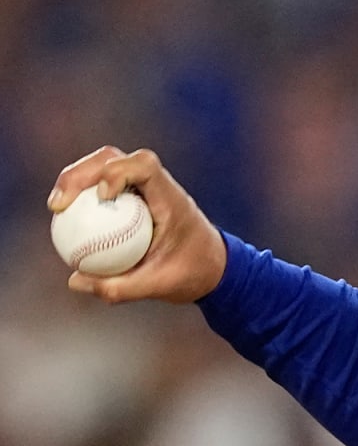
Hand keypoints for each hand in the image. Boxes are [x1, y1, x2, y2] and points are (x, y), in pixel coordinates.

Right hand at [48, 147, 226, 303]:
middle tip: (58, 204)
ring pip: (104, 166)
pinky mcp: (133, 198)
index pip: (145, 166)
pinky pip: (102, 187)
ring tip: (56, 206)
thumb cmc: (193, 274)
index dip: (117, 171)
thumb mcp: (161, 286)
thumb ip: (121, 288)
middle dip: (81, 172)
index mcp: (171, 199)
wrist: (213, 267)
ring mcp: (144, 189)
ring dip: (76, 179)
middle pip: (114, 158)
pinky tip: (65, 218)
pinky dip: (82, 196)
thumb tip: (75, 281)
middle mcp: (157, 186)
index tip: (102, 197)